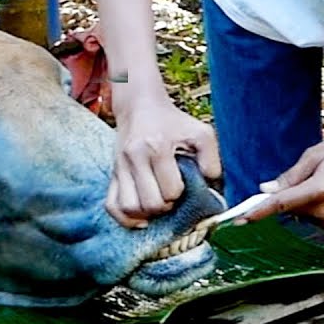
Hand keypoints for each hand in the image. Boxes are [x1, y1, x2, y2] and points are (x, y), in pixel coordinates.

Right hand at [105, 97, 219, 227]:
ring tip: (159, 202)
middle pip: (150, 203)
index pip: (170, 191)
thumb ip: (212, 161)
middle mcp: (134, 158)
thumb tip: (212, 192)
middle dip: (166, 206)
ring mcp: (120, 167)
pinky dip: (126, 217)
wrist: (140, 106)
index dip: (181, 194)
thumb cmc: (174, 122)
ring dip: (147, 213)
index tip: (184, 185)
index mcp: (157, 147)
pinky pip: (111, 206)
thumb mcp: (200, 133)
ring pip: (130, 208)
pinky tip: (141, 216)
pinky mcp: (112, 174)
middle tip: (172, 195)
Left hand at [242, 130, 323, 231]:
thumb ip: (288, 177)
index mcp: (321, 190)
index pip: (281, 204)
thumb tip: (265, 189)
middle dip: (285, 195)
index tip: (240, 220)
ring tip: (321, 181)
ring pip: (298, 213)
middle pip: (288, 208)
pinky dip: (309, 205)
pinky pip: (309, 217)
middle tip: (304, 175)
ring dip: (300, 199)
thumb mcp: (312, 156)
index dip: (258, 211)